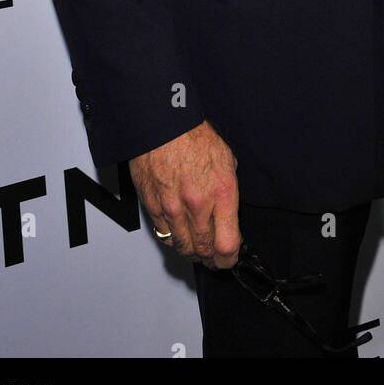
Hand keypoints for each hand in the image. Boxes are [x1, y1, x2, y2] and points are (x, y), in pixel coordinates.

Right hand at [128, 120, 241, 268]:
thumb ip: (228, 193)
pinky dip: (173, 239)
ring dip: (192, 252)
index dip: (230, 258)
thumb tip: (228, 217)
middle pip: (204, 251)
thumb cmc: (195, 137)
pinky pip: (165, 236)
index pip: (227, 245)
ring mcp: (172, 208)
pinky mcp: (152, 207)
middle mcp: (197, 204)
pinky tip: (180, 234)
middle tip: (214, 257)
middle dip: (212, 259)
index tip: (231, 256)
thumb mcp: (226, 160)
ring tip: (197, 249)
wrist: (162, 125)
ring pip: (183, 248)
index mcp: (222, 192)